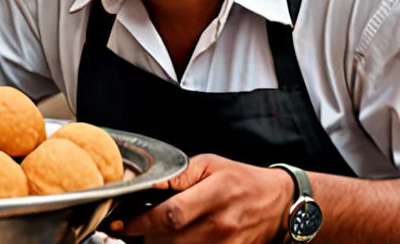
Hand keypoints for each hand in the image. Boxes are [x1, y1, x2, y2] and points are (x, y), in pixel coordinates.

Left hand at [122, 154, 292, 243]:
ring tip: (156, 233)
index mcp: (216, 193)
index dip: (141, 222)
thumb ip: (177, 174)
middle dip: (147, 236)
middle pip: (172, 240)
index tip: (121, 223)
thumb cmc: (239, 179)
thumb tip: (144, 183)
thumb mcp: (210, 164)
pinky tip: (176, 239)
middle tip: (137, 227)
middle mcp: (222, 223)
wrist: (278, 203)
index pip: (172, 214)